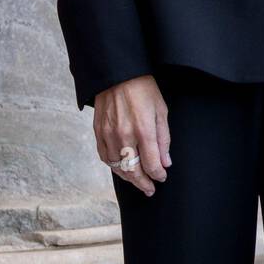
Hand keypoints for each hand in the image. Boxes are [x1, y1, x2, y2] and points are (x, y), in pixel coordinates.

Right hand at [94, 75, 170, 195]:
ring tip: (138, 182)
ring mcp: (109, 135)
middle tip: (150, 190)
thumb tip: (165, 162)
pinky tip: (121, 168)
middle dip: (143, 183)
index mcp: (143, 129)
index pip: (151, 164)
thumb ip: (163, 138)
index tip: (162, 177)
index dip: (158, 175)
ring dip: (128, 178)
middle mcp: (124, 136)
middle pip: (133, 171)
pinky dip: (113, 166)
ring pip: (117, 167)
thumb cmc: (143, 89)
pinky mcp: (98, 132)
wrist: (118, 74)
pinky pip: (105, 157)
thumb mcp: (161, 110)